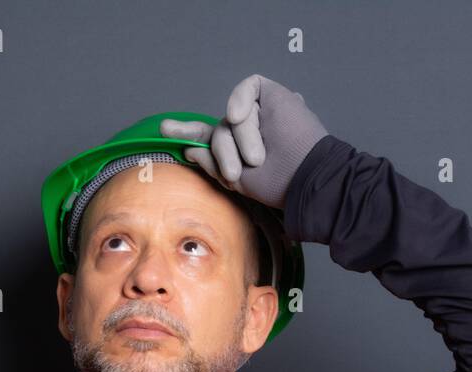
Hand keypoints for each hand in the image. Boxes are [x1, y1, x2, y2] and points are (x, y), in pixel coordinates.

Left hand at [161, 74, 328, 208]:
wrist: (306, 177)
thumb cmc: (278, 184)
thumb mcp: (236, 179)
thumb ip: (211, 162)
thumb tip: (190, 148)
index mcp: (237, 150)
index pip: (207, 136)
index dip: (186, 131)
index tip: (165, 130)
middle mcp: (247, 130)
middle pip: (218, 130)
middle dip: (220, 151)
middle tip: (236, 172)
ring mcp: (259, 112)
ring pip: (230, 118)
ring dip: (239, 139)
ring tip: (257, 158)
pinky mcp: (272, 95)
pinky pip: (247, 87)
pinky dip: (240, 100)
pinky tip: (241, 116)